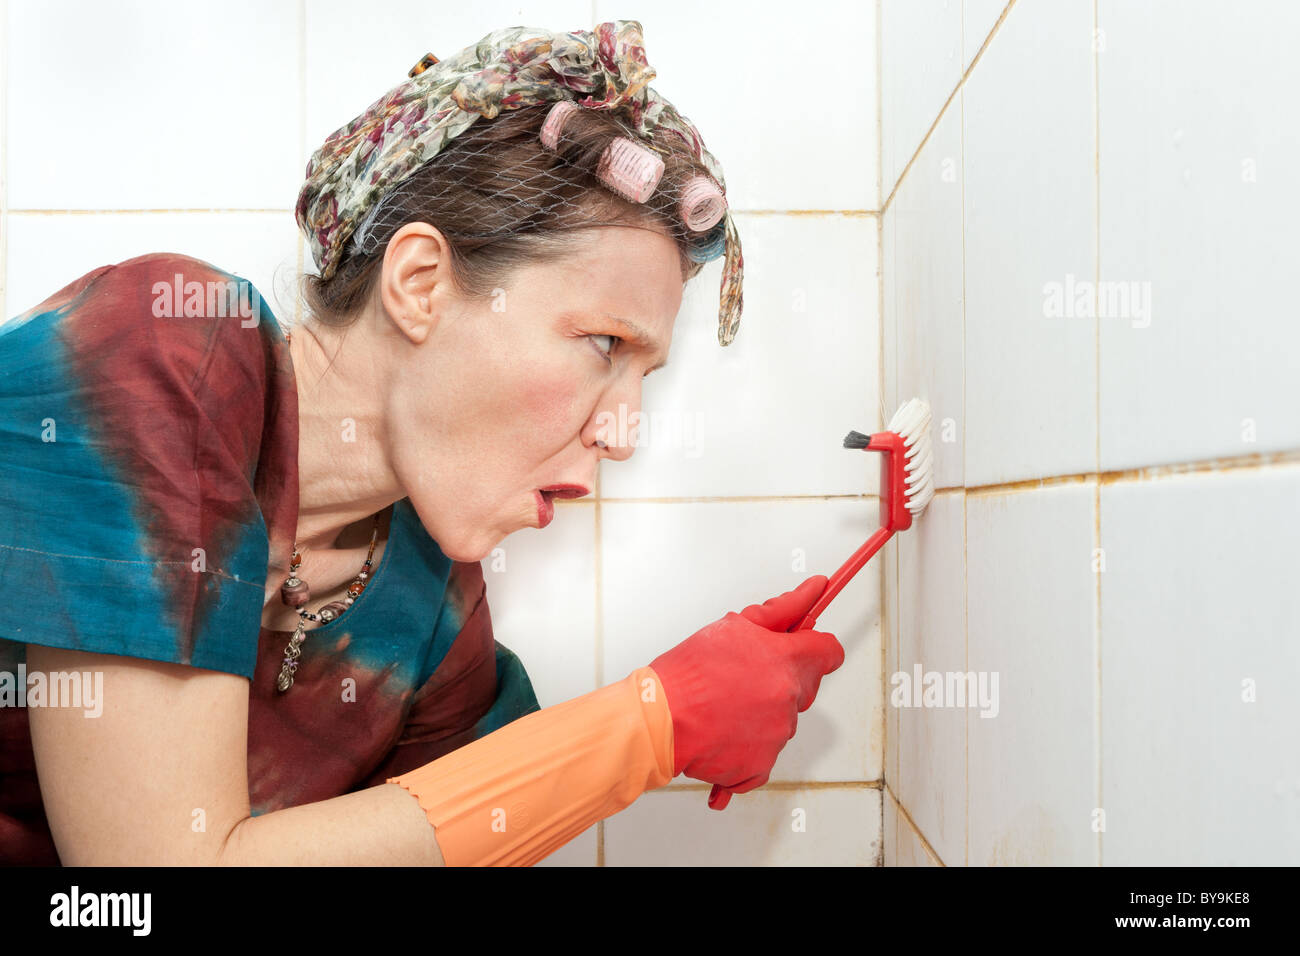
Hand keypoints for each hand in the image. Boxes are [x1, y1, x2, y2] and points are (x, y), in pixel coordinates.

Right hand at [646, 575, 844, 801]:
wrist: (658, 721)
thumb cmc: (686, 676)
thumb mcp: (734, 627)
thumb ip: (781, 610)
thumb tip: (812, 591)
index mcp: (785, 662)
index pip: (828, 652)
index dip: (814, 646)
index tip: (803, 645)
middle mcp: (787, 699)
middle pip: (804, 686)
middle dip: (782, 678)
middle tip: (745, 675)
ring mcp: (777, 735)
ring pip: (782, 719)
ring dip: (762, 712)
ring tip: (724, 705)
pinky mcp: (760, 765)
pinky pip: (764, 755)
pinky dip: (747, 747)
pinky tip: (722, 733)